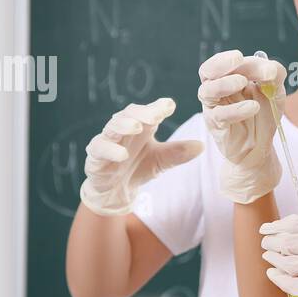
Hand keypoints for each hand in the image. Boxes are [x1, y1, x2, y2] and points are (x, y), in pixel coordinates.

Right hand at [79, 98, 203, 215]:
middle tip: (156, 115)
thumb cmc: (138, 168)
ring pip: (112, 127)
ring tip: (137, 127)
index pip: (148, 112)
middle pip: (129, 114)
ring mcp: (107, 141)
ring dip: (124, 125)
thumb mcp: (162, 161)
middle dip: (142, 113)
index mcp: (140, 126)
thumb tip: (202, 146)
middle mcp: (123, 130)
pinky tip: (121, 154)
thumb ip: (178, 153)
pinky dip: (110, 150)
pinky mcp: (95, 157)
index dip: (157, 107)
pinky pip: (99, 149)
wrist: (117, 192)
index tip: (169, 105)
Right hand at [197, 49, 287, 202]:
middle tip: (237, 58)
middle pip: (208, 70)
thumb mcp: (275, 92)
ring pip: (208, 90)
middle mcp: (217, 89)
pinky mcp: (215, 125)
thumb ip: (275, 76)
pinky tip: (253, 108)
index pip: (232, 63)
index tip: (270, 70)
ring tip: (243, 83)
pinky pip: (219, 114)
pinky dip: (235, 109)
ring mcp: (214, 107)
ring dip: (224, 83)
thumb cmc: (263, 116)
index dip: (250, 63)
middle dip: (221, 63)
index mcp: (229, 76)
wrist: (260, 147)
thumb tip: (271, 67)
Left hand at [260, 214, 297, 296]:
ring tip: (266, 255)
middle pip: (288, 239)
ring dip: (272, 257)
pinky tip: (271, 274)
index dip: (282, 224)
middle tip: (264, 240)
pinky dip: (277, 277)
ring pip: (286, 260)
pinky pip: (289, 281)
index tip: (272, 225)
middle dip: (272, 239)